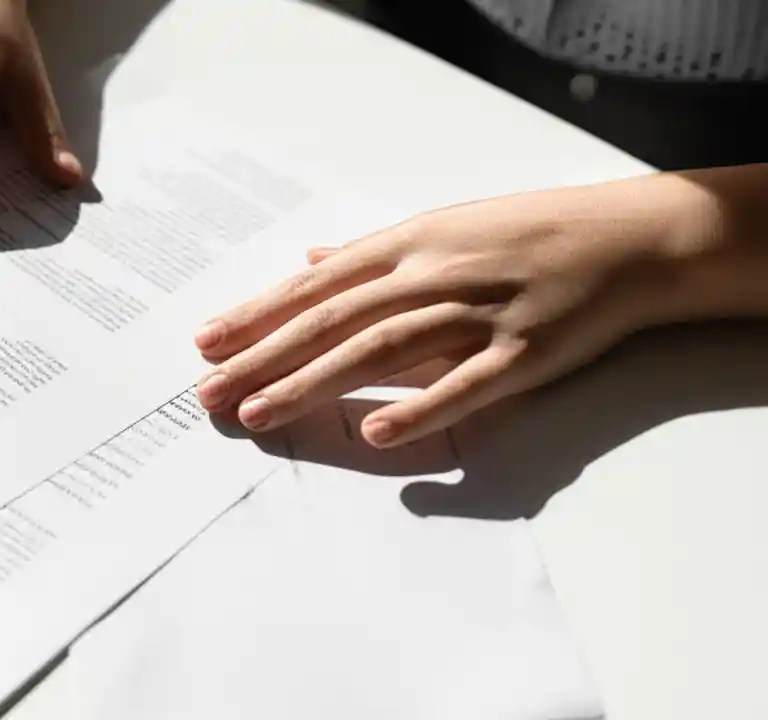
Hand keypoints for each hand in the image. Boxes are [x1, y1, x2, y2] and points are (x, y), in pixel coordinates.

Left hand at [192, 174, 722, 447]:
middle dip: (263, 357)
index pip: (315, 285)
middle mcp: (432, 274)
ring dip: (314, 382)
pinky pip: (466, 382)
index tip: (206, 343)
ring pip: (381, 350)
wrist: (626, 237)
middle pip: (332, 320)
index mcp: (408, 243)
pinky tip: (375, 433)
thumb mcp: (442, 225)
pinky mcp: (525, 351)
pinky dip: (419, 405)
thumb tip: (310, 257)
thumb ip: (372, 251)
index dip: (258, 314)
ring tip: (259, 413)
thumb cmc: (526, 231)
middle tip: (208, 392)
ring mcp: (477, 312)